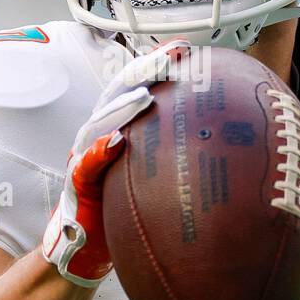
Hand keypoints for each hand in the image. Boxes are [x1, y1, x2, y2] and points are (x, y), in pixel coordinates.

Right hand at [42, 38, 190, 286]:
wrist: (85, 249)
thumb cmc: (123, 211)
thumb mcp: (155, 180)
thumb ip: (174, 158)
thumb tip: (224, 148)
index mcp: (118, 129)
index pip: (138, 89)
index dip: (158, 67)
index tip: (186, 50)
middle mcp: (98, 136)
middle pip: (119, 94)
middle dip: (144, 72)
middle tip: (171, 56)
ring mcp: (83, 158)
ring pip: (100, 123)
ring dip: (122, 107)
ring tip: (146, 94)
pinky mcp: (76, 185)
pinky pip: (85, 167)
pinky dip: (98, 153)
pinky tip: (116, 143)